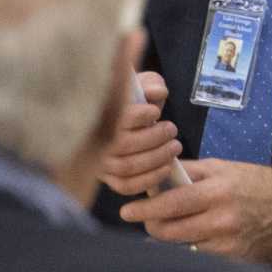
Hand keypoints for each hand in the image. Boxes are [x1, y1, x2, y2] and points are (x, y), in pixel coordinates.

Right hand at [96, 71, 181, 196]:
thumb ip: (151, 85)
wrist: (115, 118)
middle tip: (172, 129)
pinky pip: (126, 186)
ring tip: (175, 146)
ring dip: (157, 157)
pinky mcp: (108, 178)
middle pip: (125, 145)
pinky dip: (150, 179)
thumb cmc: (131, 100)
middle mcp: (96, 141)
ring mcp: (100, 162)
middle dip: (156, 137)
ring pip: (127, 167)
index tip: (155, 111)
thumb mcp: (140, 85)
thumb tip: (158, 93)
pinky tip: (167, 167)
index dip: (143, 116)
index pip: (119, 118)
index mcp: (101, 115)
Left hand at [119, 159, 271, 262]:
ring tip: (171, 228)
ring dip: (172, 239)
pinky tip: (194, 241)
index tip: (127, 211)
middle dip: (153, 226)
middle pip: (171, 231)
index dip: (146, 209)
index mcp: (218, 192)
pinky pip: (203, 260)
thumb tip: (155, 177)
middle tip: (148, 220)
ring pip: (184, 248)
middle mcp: (223, 220)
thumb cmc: (254, 182)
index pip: (172, 204)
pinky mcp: (238, 261)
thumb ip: (187, 171)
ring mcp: (231, 244)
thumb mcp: (222, 168)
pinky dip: (193, 251)